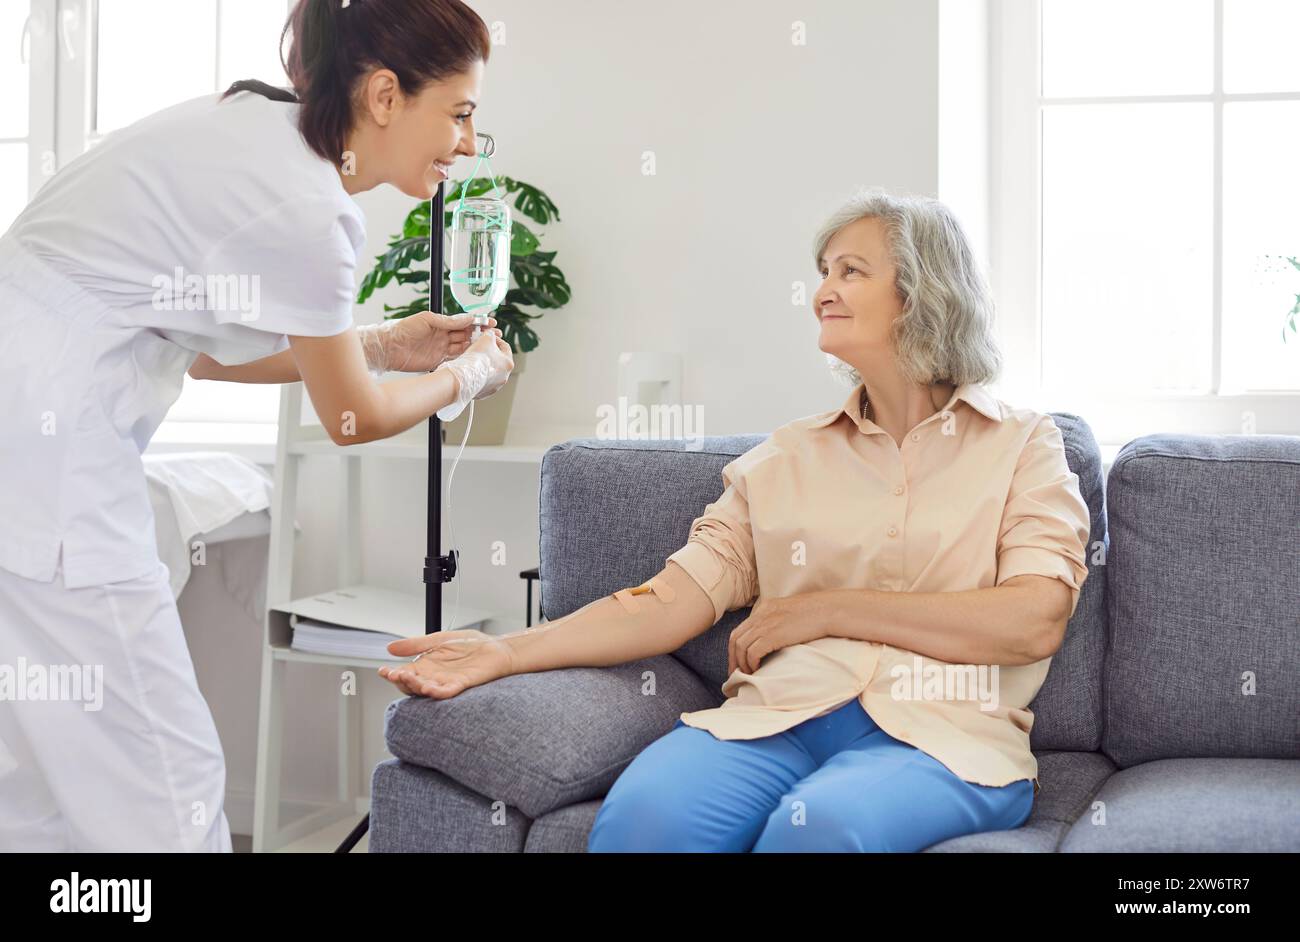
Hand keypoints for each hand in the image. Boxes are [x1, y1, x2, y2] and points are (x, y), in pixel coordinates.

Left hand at [363, 312, 497, 373]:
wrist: (388, 348)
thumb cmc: (402, 329)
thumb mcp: (427, 320)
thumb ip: (448, 321)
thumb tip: (467, 318)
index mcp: (441, 323)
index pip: (464, 322)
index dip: (478, 322)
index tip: (490, 322)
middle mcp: (443, 336)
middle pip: (467, 336)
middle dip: (481, 336)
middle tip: (494, 337)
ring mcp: (441, 349)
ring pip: (463, 348)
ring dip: (475, 348)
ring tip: (487, 348)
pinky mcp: (437, 361)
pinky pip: (455, 360)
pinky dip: (465, 359)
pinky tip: (474, 359)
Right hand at [378, 628, 514, 698]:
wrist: (494, 647)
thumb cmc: (470, 644)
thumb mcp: (437, 639)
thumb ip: (416, 644)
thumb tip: (390, 648)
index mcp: (426, 666)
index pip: (404, 674)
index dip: (392, 674)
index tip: (382, 671)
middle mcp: (434, 677)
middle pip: (411, 685)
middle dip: (401, 681)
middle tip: (394, 674)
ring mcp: (446, 682)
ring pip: (426, 690)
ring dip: (416, 687)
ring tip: (408, 679)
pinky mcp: (461, 684)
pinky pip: (447, 692)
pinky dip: (437, 692)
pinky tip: (428, 689)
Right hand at [433, 330, 513, 419]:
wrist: (465, 376)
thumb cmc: (477, 360)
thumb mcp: (486, 339)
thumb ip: (490, 335)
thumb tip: (490, 334)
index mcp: (509, 364)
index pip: (505, 347)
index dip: (495, 339)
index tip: (488, 337)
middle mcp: (504, 377)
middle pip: (497, 360)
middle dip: (488, 352)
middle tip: (479, 347)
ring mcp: (494, 386)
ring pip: (489, 371)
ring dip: (482, 364)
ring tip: (473, 358)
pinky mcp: (483, 392)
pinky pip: (481, 380)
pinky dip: (477, 375)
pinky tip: (470, 369)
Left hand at [727, 595, 823, 675]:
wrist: (828, 610)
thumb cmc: (817, 614)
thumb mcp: (792, 613)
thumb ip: (780, 621)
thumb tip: (775, 639)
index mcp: (765, 608)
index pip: (741, 629)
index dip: (736, 648)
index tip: (739, 662)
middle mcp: (761, 614)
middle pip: (735, 638)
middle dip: (733, 658)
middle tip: (735, 673)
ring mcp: (765, 624)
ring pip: (741, 646)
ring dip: (742, 663)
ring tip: (749, 674)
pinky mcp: (772, 635)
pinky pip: (752, 652)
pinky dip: (751, 663)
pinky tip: (758, 670)